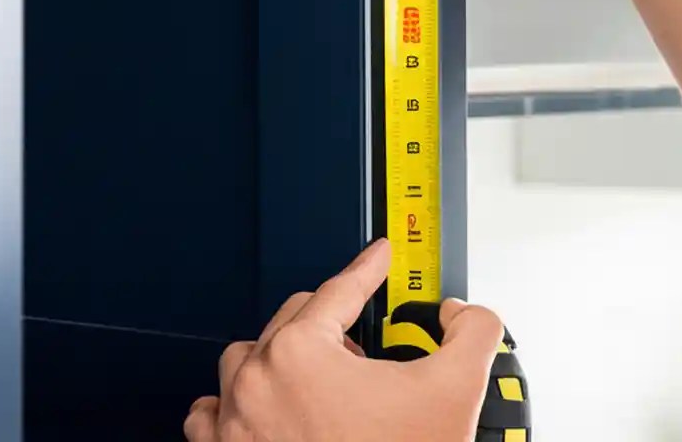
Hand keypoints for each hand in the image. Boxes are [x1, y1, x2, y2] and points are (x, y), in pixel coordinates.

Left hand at [182, 239, 505, 441]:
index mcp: (301, 354)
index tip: (379, 257)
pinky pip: (209, 415)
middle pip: (294, 318)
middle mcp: (255, 382)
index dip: (370, 268)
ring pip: (247, 360)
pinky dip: (234, 407)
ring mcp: (232, 423)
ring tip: (321, 380)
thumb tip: (463, 314)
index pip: (340, 289)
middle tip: (368, 346)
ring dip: (280, 358)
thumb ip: (473, 331)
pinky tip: (265, 411)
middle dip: (333, 322)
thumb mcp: (455, 392)